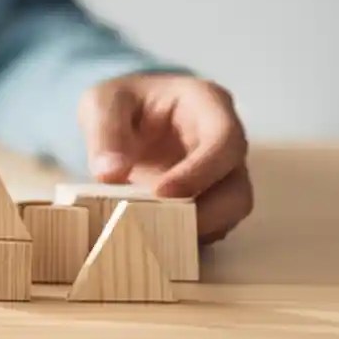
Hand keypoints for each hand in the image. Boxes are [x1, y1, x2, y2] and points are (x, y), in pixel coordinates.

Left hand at [78, 73, 252, 243]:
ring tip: (154, 235)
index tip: (162, 193)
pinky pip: (213, 224)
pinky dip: (189, 235)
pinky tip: (157, 238)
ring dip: (198, 228)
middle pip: (237, 186)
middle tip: (160, 226)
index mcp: (208, 104)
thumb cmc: (119, 101)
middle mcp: (225, 140)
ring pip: (230, 211)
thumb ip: (104, 132)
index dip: (200, 171)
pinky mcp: (209, 198)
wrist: (121, 116)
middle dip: (205, 213)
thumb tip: (110, 174)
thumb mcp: (102, 103)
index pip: (224, 140)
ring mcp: (222, 172)